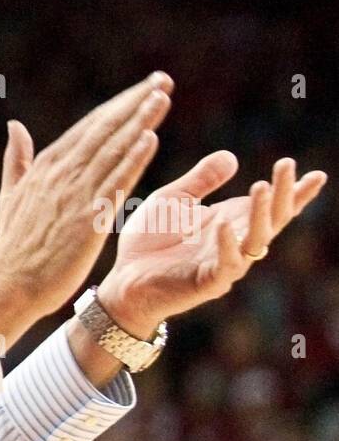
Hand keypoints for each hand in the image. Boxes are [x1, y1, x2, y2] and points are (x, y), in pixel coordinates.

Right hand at [0, 72, 172, 349]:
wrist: (12, 283)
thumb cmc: (13, 246)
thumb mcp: (10, 196)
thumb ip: (16, 160)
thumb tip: (14, 126)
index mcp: (46, 166)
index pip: (89, 127)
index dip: (118, 105)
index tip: (142, 88)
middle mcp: (62, 173)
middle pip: (104, 129)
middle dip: (135, 102)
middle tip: (163, 80)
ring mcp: (75, 194)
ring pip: (113, 150)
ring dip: (139, 121)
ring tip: (163, 97)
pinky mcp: (88, 217)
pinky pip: (115, 183)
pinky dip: (132, 159)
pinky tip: (150, 139)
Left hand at [98, 153, 327, 336]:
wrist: (123, 279)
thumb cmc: (149, 241)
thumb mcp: (173, 200)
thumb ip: (201, 180)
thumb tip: (232, 157)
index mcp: (231, 221)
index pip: (271, 206)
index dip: (295, 192)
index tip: (316, 174)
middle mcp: (235, 243)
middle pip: (272, 220)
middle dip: (283, 193)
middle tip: (286, 165)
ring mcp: (223, 264)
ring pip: (255, 241)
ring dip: (260, 214)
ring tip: (261, 186)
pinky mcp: (206, 283)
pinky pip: (225, 265)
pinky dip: (228, 245)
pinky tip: (226, 224)